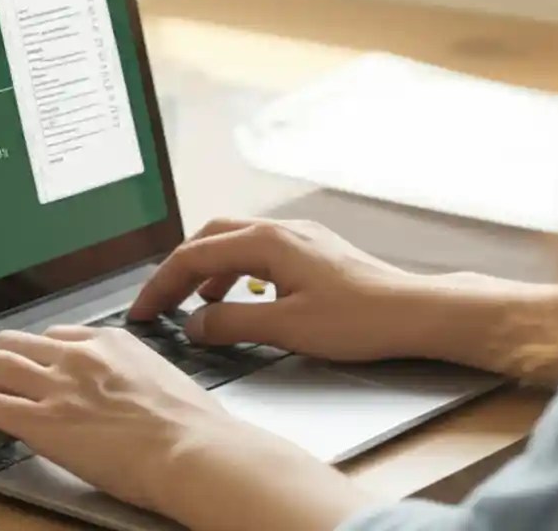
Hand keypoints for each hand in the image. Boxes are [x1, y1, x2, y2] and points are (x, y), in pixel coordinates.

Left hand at [0, 325, 361, 529]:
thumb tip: (128, 390)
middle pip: (17, 342)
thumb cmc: (192, 426)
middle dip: (1, 360)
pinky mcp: (42, 422)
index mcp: (110, 342)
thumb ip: (134, 375)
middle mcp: (78, 356)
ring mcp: (57, 386)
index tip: (34, 369)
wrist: (191, 450)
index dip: (38, 354)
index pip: (56, 336)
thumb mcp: (163, 380)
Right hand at [129, 217, 444, 360]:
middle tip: (160, 301)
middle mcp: (281, 230)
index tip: (143, 310)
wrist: (415, 312)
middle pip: (210, 237)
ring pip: (235, 242)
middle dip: (179, 269)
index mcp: (268, 242)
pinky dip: (235, 272)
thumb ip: (232, 323)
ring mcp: (299, 237)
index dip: (162, 284)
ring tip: (196, 304)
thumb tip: (194, 323)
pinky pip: (258, 251)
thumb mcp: (285, 328)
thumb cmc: (359, 319)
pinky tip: (240, 298)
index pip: (195, 256)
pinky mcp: (313, 251)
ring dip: (208, 269)